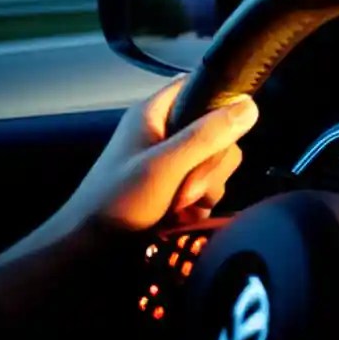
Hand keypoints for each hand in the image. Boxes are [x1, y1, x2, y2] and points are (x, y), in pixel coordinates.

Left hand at [44, 77, 257, 237]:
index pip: (201, 86)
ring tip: (180, 208)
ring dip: (206, 188)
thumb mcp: (165, 167)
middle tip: (188, 188)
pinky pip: (207, 187)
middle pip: (217, 132)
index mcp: (156, 112)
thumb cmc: (118, 203)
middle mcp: (166, 132)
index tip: (228, 131)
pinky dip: (200, 204)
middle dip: (211, 165)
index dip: (221, 102)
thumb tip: (250, 106)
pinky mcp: (176, 187)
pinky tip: (184, 218)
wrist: (88, 253)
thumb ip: (206, 137)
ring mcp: (171, 161)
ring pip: (216, 163)